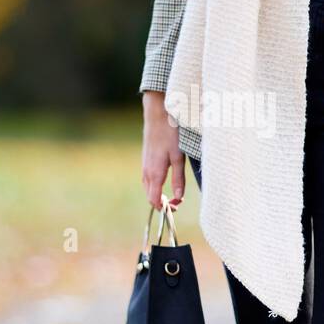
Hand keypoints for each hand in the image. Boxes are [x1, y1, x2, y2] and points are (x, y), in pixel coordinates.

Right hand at [141, 91, 184, 209]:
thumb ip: (178, 178)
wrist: (157, 115)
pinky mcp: (145, 160)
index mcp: (155, 174)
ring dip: (157, 195)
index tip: (177, 206)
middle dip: (162, 203)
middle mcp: (147, 172)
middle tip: (177, 202)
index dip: (165, 208)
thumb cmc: (170, 134)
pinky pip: (147, 179)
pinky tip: (163, 181)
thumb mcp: (179, 157)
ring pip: (148, 188)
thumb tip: (178, 197)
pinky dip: (154, 186)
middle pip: (150, 196)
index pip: (155, 200)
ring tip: (172, 195)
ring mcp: (144, 165)